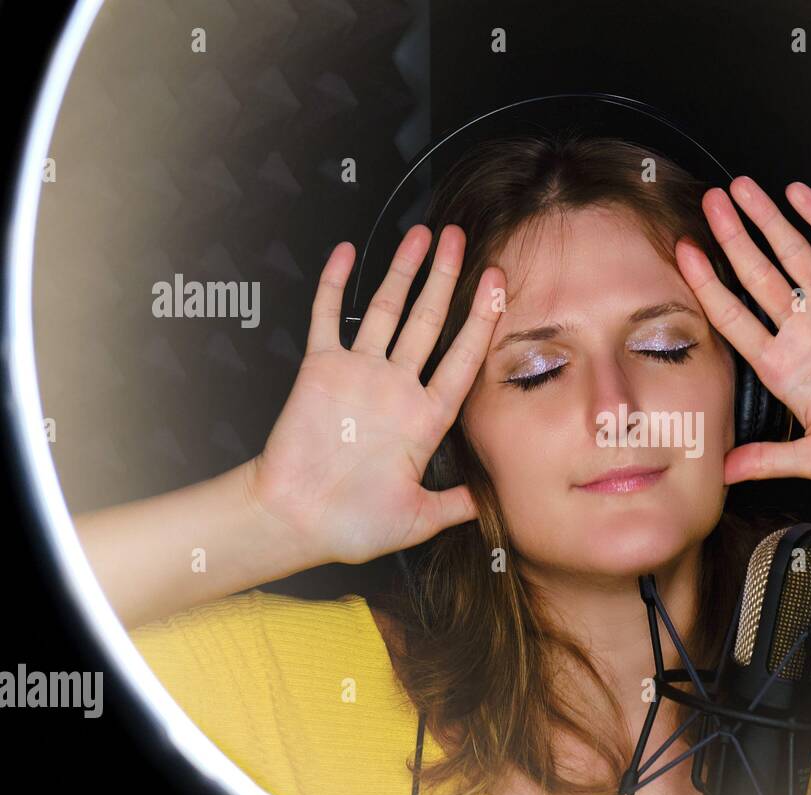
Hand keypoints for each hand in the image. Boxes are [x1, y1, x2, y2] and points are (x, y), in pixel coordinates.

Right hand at [244, 224, 502, 564]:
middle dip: (447, 279)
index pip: (463, 360)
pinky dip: (334, 285)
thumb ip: (457, 505)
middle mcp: (396, 389)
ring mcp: (359, 374)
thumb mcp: (419, 519)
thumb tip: (496, 501)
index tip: (499, 286)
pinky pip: (327, 318)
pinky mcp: (319, 370)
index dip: (482, 322)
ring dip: (402, 272)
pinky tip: (345, 253)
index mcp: (425, 419)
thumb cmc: (352, 526)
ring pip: (386, 311)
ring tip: (423, 235)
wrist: (294, 522)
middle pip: (429, 322)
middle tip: (463, 239)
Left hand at [675, 177, 810, 484]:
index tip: (683, 255)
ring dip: (767, 219)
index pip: (732, 317)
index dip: (706, 285)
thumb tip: (725, 474)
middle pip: (755, 274)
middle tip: (708, 204)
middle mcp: (800, 331)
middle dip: (730, 237)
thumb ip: (772, 459)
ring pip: (791, 252)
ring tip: (740, 188)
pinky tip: (797, 193)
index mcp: (781, 368)